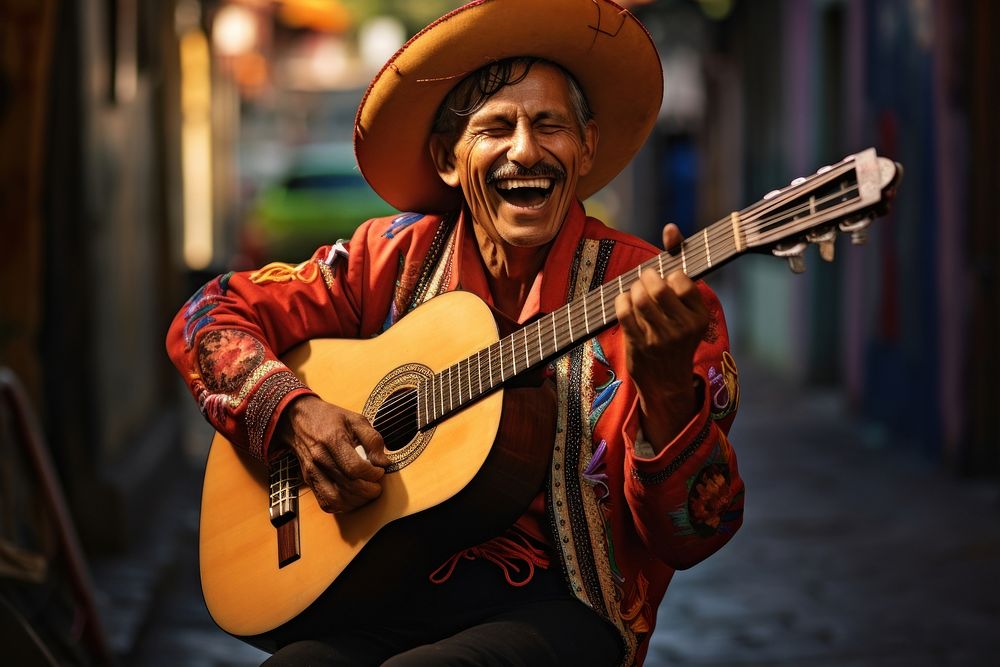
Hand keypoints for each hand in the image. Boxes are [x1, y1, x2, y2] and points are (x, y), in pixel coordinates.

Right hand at [273, 395, 389, 512]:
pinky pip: (325, 503)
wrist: (298, 420)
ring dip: (356, 501)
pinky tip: (351, 496)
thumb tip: (383, 462)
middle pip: (348, 486)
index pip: (355, 468)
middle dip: (369, 491)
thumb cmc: (329, 419)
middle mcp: (320, 458)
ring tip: (366, 492)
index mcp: (332, 440)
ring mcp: (312, 472)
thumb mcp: (356, 419)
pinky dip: (342, 505)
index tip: (379, 470)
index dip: (372, 474)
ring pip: (336, 499)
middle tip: (377, 485)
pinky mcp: (309, 480)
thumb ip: (373, 440)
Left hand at [615, 223, 708, 449]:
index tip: (667, 279)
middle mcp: (683, 328)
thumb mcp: (687, 308)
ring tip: (636, 293)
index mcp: (700, 317)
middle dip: (647, 279)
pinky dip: (621, 300)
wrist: (667, 382)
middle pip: (657, 287)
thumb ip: (680, 265)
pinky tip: (625, 302)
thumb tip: (670, 227)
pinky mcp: (639, 345)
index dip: (670, 275)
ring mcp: (660, 338)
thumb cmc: (676, 335)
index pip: (682, 280)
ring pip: (639, 297)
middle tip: (646, 282)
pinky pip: (624, 310)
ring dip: (633, 289)